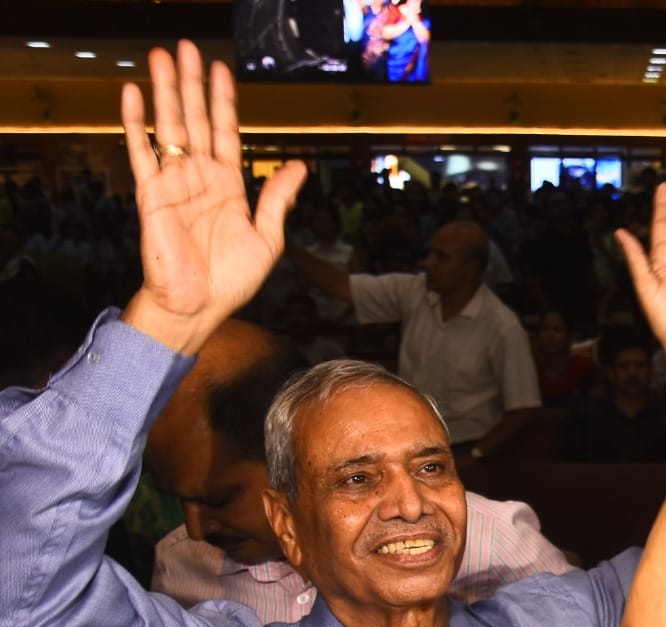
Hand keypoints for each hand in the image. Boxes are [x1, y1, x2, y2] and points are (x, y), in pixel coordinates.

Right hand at [120, 41, 304, 354]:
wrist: (198, 308)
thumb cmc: (231, 282)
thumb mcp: (267, 238)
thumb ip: (278, 199)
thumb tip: (300, 166)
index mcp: (227, 186)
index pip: (226, 133)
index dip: (223, 101)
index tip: (221, 70)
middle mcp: (199, 178)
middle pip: (195, 120)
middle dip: (191, 84)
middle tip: (186, 47)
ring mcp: (173, 183)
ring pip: (169, 127)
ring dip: (165, 91)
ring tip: (161, 56)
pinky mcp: (150, 194)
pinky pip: (140, 152)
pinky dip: (135, 123)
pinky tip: (132, 94)